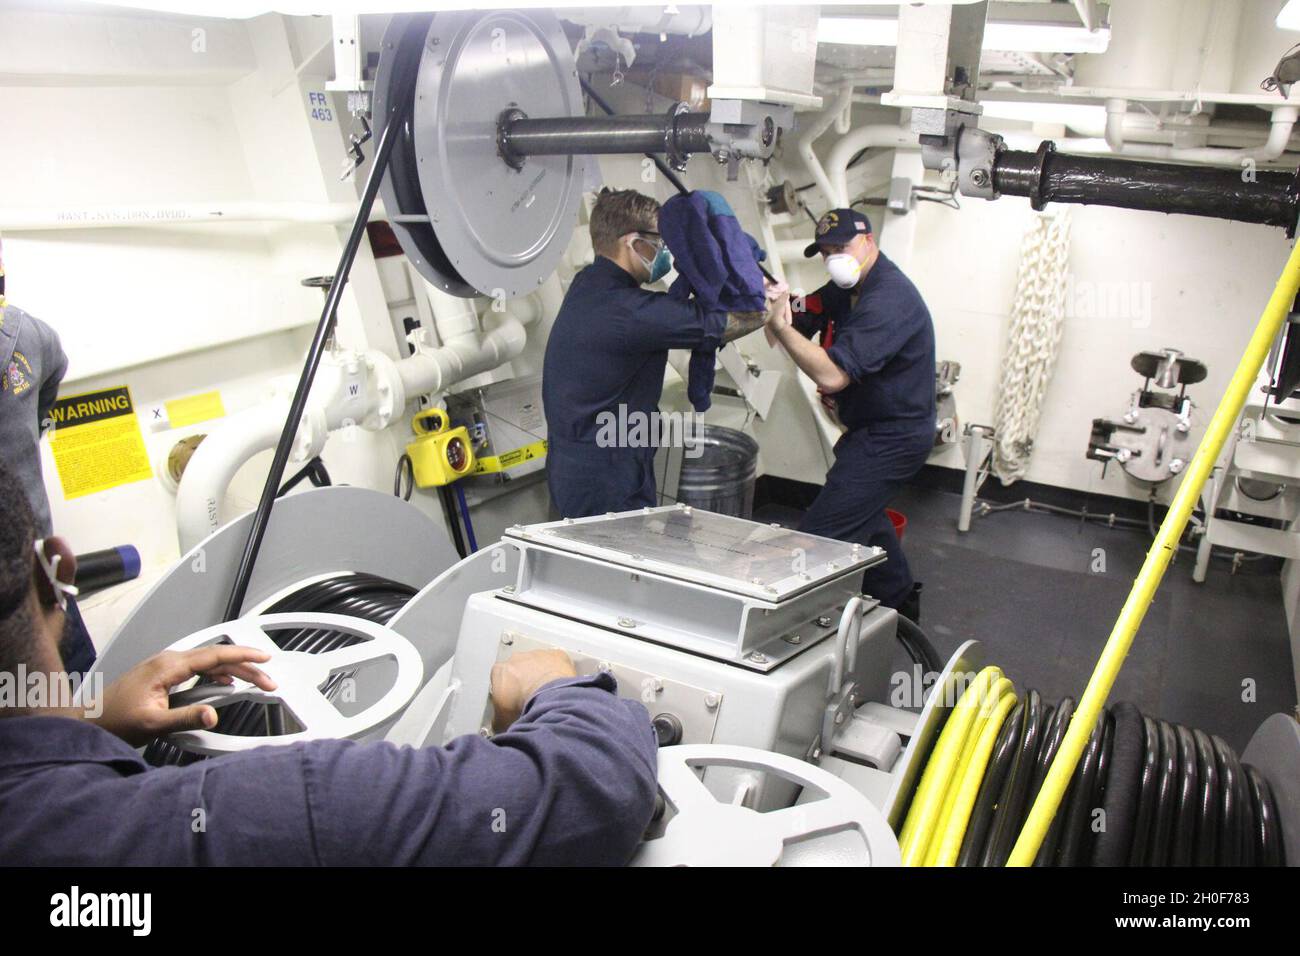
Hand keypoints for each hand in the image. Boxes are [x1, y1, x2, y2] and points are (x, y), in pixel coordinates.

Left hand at [90, 645, 276, 746]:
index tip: (264, 659)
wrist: (90, 722)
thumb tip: (214, 715)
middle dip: (246, 666)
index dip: (243, 656)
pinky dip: (218, 674)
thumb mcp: (153, 724)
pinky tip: (226, 683)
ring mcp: (166, 666)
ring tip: (255, 683)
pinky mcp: (165, 674)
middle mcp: (168, 660)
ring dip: (233, 671)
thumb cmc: (115, 721)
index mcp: (168, 666)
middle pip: (216, 657)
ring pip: (209, 662)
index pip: (214, 656)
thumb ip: (186, 718)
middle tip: (267, 680)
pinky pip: (199, 668)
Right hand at [490, 649, 576, 730]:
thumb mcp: (502, 720)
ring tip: (547, 694)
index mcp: (499, 671)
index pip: (499, 678)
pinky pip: (557, 661)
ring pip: (538, 663)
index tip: (512, 701)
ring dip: (541, 675)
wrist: (549, 700)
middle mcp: (517, 658)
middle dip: (523, 680)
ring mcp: (537, 654)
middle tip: (530, 698)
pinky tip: (560, 685)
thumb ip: (498, 718)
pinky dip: (558, 671)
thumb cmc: (524, 707)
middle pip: (518, 668)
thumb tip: (501, 723)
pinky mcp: (556, 654)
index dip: (506, 690)